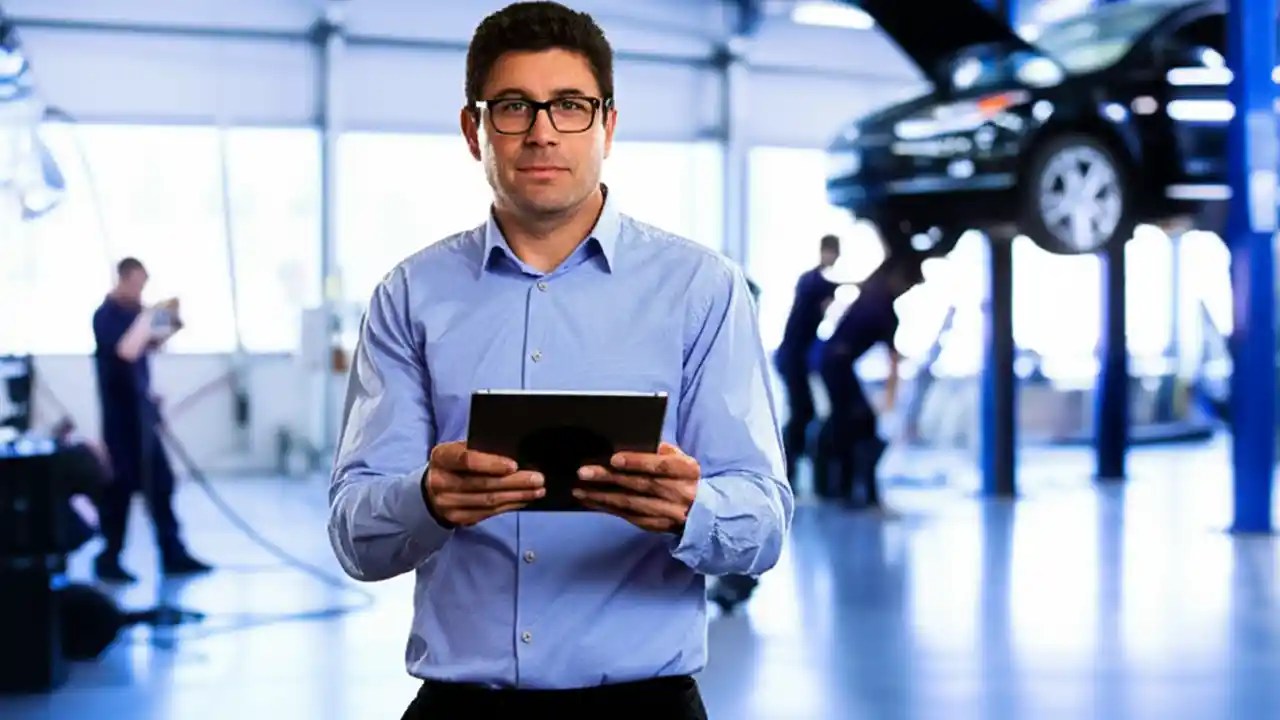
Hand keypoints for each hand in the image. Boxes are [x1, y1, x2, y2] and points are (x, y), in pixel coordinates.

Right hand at [423, 441, 545, 526]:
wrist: (431, 490)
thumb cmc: (454, 463)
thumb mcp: (459, 449)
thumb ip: (479, 450)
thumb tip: (514, 454)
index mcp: (441, 457)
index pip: (466, 460)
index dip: (491, 463)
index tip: (514, 465)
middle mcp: (440, 481)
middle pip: (482, 484)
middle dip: (514, 482)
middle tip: (537, 479)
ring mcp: (447, 503)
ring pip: (487, 501)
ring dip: (516, 496)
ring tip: (537, 490)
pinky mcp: (457, 518)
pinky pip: (488, 513)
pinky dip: (509, 506)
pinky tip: (523, 500)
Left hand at [573, 442, 699, 533]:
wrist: (702, 511)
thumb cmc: (683, 478)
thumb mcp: (681, 459)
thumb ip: (662, 450)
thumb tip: (637, 442)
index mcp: (687, 470)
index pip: (661, 465)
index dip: (637, 462)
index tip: (613, 459)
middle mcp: (679, 492)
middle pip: (640, 484)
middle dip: (610, 478)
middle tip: (584, 472)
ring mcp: (668, 512)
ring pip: (631, 504)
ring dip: (602, 496)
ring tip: (580, 490)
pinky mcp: (656, 525)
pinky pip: (628, 516)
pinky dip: (608, 508)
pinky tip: (591, 501)